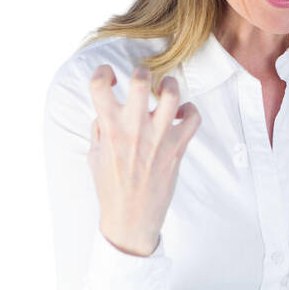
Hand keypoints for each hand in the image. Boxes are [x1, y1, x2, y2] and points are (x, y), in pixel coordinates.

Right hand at [87, 62, 200, 256]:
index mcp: (109, 129)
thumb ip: (100, 129)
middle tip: (142, 77)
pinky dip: (190, 111)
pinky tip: (181, 115)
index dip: (102, 72)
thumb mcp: (94, 156)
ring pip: (173, 94)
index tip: (108, 76)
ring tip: (166, 88)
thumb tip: (106, 110)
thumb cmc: (111, 188)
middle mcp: (134, 129)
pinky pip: (193, 118)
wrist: (131, 218)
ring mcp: (158, 137)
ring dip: (170, 85)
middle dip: (141, 71)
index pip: (98, 85)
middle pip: (141, 81)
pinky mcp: (177, 148)